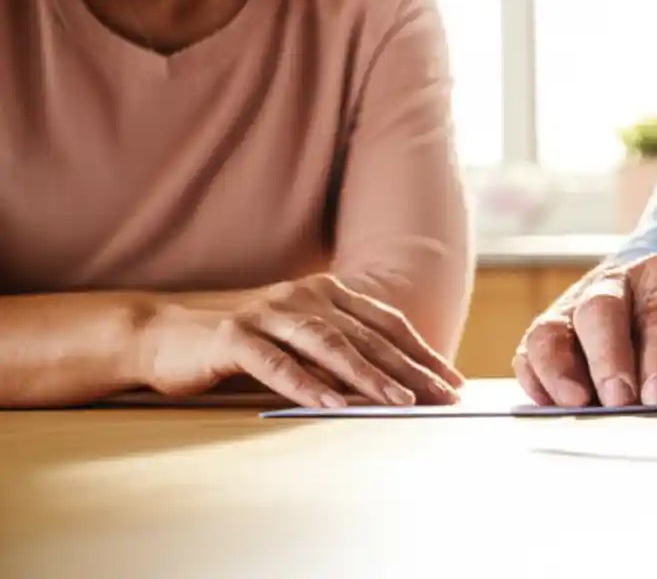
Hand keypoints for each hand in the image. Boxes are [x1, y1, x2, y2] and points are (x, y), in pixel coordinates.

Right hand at [141, 274, 464, 407]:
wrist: (163, 335)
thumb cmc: (241, 344)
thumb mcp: (299, 343)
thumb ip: (340, 353)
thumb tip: (395, 385)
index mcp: (326, 293)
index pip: (386, 324)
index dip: (422, 352)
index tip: (452, 380)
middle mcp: (303, 296)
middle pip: (367, 336)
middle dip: (410, 369)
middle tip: (443, 397)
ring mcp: (269, 313)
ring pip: (329, 345)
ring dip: (368, 376)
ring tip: (400, 402)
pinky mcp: (234, 336)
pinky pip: (276, 363)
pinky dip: (307, 385)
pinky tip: (332, 404)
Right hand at [514, 254, 656, 406]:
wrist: (651, 306)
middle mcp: (610, 286)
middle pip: (601, 312)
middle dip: (608, 358)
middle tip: (619, 400)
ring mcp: (571, 308)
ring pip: (553, 329)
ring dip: (560, 369)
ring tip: (577, 404)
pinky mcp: (547, 334)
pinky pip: (529, 352)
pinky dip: (536, 379)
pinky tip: (550, 404)